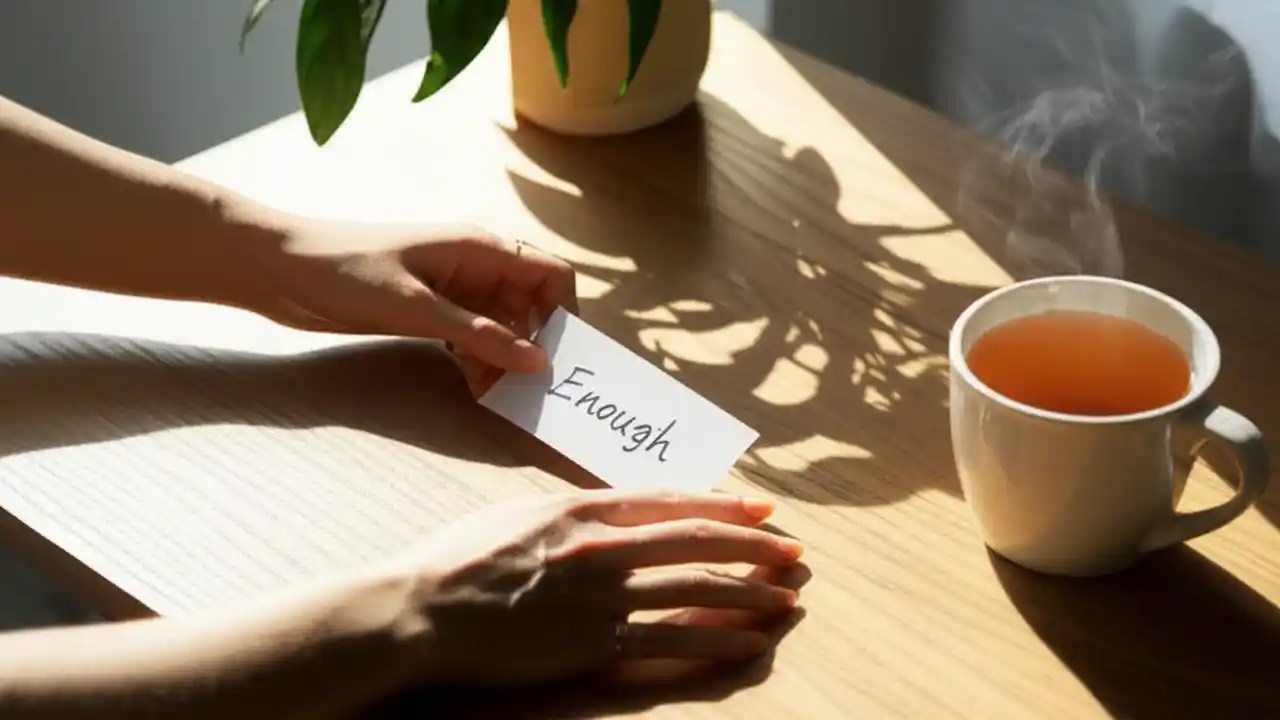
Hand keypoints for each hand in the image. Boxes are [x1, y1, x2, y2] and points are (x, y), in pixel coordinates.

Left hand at [256, 218, 577, 395]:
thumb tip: (537, 361)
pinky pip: (472, 336)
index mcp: (478, 248)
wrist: (277, 269)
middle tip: (534, 390)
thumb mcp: (416, 309)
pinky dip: (479, 361)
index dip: (564, 316)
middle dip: (536, 345)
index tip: (558, 360)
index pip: (550, 276)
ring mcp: (452, 287)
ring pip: (502, 325)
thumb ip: (479, 336)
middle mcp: (473, 264)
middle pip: (530, 304)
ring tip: (502, 397)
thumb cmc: (344, 273)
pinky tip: (476, 389)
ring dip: (506, 359)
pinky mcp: (429, 308)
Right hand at [388, 491, 803, 686]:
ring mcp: (601, 592)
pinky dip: (718, 641)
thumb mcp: (518, 516)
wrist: (424, 610)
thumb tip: (605, 510)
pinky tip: (749, 644)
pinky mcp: (595, 640)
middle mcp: (601, 543)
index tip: (760, 509)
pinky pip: (672, 638)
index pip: (669, 501)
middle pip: (695, 540)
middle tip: (794, 550)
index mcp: (582, 508)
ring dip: (750, 592)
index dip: (722, 505)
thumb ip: (570, 513)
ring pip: (695, 588)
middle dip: (753, 546)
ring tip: (787, 598)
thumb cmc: (460, 561)